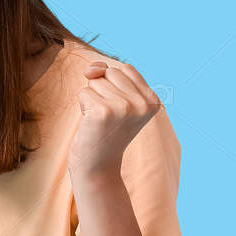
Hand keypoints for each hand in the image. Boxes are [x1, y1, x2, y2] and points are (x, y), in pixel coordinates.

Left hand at [68, 61, 161, 181]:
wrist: (97, 166)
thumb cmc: (105, 130)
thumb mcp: (115, 97)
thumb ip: (105, 72)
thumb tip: (91, 69)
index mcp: (153, 100)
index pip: (125, 69)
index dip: (112, 85)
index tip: (117, 110)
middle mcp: (142, 103)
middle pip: (110, 72)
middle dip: (101, 91)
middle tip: (107, 117)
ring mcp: (124, 107)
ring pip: (96, 81)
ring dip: (91, 100)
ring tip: (100, 121)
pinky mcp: (103, 112)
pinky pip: (84, 92)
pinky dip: (83, 107)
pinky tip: (91, 124)